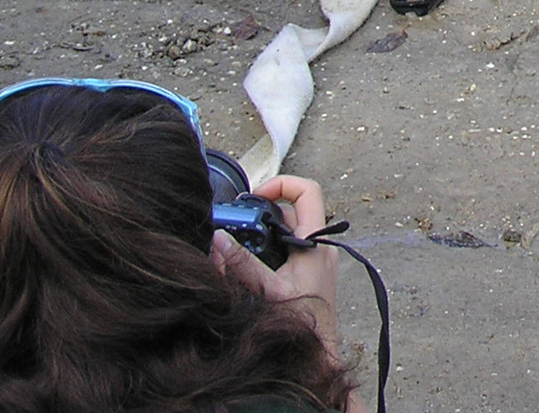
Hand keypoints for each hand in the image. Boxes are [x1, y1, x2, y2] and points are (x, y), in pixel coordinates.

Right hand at [212, 175, 343, 358]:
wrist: (320, 353)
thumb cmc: (303, 324)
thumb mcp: (268, 291)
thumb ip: (242, 265)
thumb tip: (218, 238)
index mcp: (315, 242)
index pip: (307, 191)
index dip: (281, 185)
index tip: (255, 197)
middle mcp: (319, 246)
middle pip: (288, 212)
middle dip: (259, 217)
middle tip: (234, 227)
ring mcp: (314, 259)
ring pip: (283, 233)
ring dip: (258, 237)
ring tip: (235, 250)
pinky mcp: (308, 272)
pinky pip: (284, 251)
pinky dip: (264, 253)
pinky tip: (245, 268)